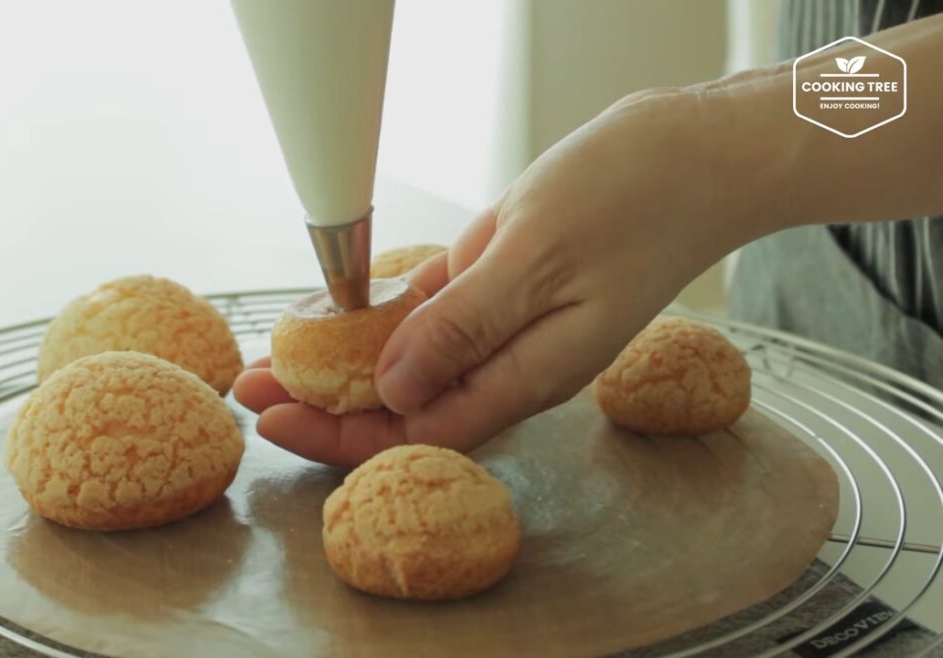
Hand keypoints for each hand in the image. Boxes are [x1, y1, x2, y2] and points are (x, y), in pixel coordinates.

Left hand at [234, 88, 758, 465]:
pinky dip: (382, 321)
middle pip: (405, 406)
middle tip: (250, 388)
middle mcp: (513, 362)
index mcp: (528, 375)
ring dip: (343, 363)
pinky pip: (433, 318)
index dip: (337, 432)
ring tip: (274, 356)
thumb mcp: (536, 258)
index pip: (416, 431)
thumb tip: (393, 388)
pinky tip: (335, 318)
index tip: (272, 416)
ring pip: (412, 363)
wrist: (698, 154)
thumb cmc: (636, 197)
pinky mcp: (504, 285)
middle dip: (324, 403)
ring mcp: (507, 325)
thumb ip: (463, 328)